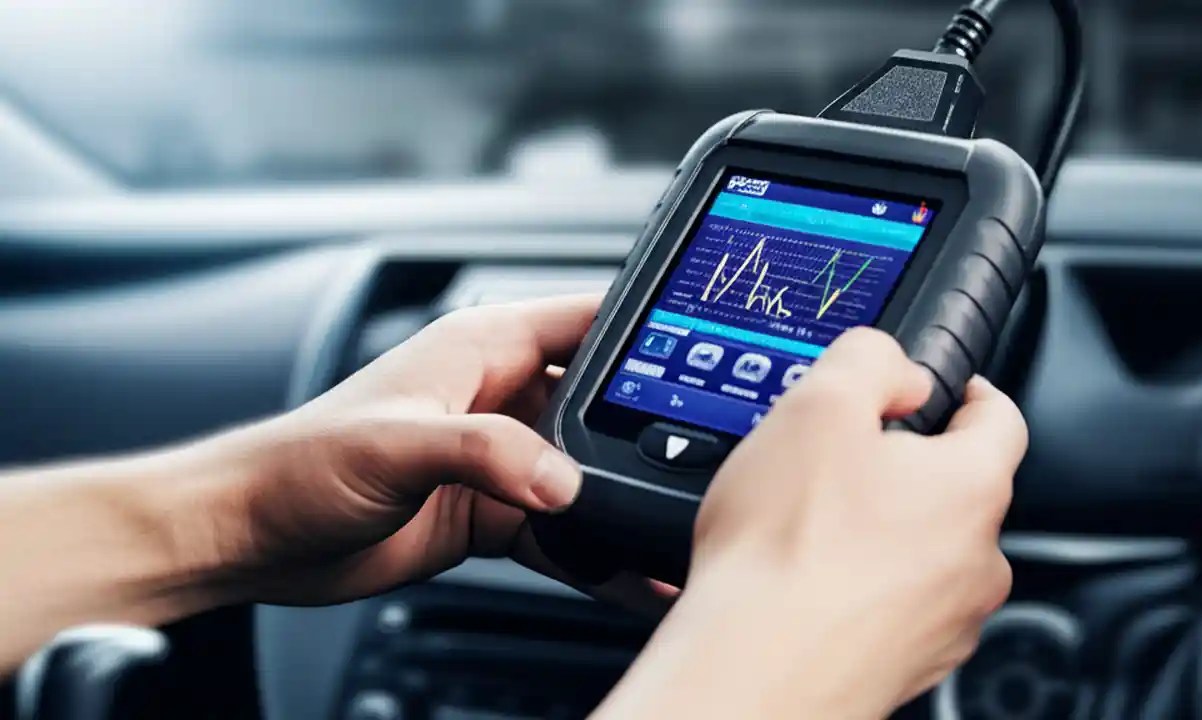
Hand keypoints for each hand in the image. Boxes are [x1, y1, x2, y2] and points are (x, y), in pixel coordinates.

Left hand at [173, 295, 665, 608]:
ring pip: (588, 474)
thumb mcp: (397, 445)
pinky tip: (627, 576)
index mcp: (481, 347)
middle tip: (704, 464)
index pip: (588, 320)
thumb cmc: (301, 462)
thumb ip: (486, 453)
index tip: (708, 353)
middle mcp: (499, 395)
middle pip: (604, 404)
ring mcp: (499, 456)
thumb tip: (562, 481)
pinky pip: (562, 530)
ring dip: (625, 504)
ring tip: (673, 533)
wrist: (256, 536)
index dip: (648, 333)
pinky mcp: (491, 510)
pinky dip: (595, 553)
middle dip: (652, 434)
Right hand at [598, 329, 1024, 719]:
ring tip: (805, 533)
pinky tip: (804, 584)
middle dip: (899, 468)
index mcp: (970, 486)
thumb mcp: (819, 405)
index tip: (939, 387)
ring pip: (921, 552)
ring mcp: (946, 621)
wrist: (757, 672)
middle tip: (831, 463)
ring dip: (879, 534)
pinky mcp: (908, 665)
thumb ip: (871, 359)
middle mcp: (976, 559)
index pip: (999, 416)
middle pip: (951, 489)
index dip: (966, 389)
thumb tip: (897, 368)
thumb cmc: (786, 554)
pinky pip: (892, 606)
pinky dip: (858, 589)